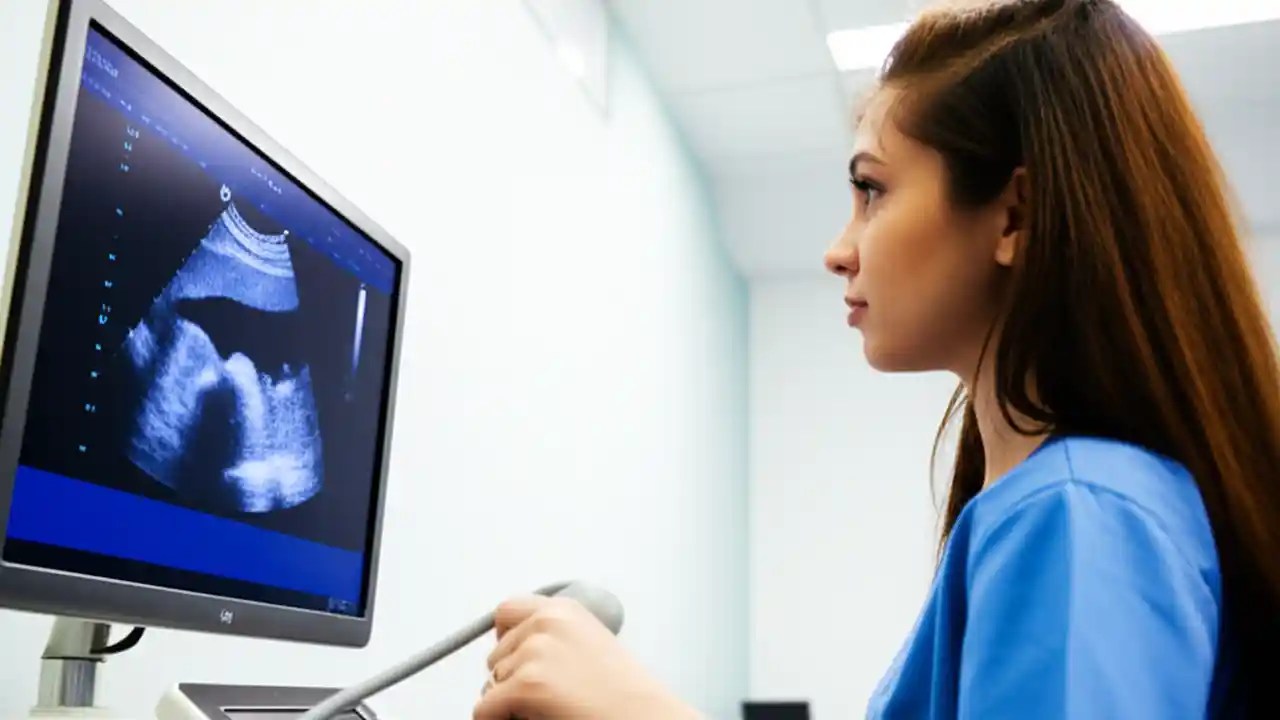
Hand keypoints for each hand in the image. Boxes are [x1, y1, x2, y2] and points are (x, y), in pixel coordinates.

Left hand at [474, 594, 698, 719]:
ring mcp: (536, 652)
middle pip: (495, 652)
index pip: (506, 611)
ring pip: (490, 682)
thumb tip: (513, 652)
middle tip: (544, 696)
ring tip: (551, 706)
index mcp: (563, 609)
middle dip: (510, 676)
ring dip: (509, 699)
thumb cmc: (624, 694)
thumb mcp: (590, 643)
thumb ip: (553, 637)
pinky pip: (485, 709)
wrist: (645, 717)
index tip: (513, 659)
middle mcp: (546, 622)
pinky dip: (496, 719)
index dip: (507, 639)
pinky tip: (529, 719)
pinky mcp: (528, 684)